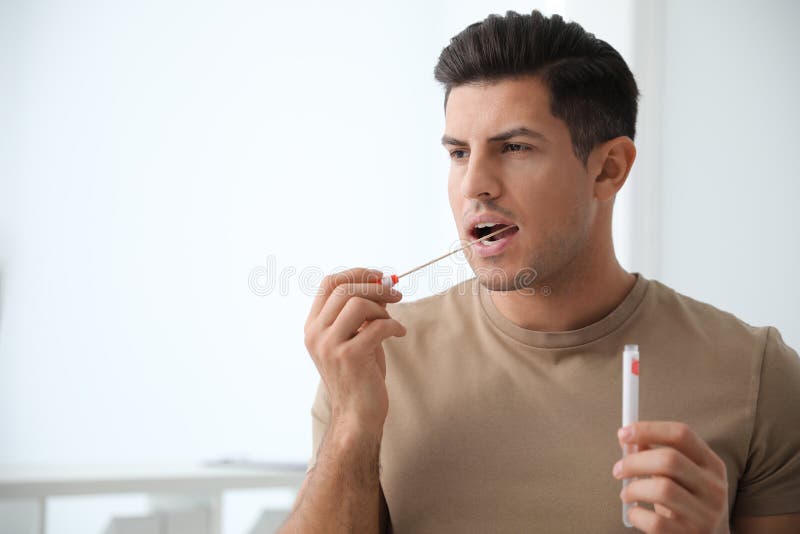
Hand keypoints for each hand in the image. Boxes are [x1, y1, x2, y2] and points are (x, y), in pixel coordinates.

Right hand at [304, 268, 405, 434]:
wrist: (357, 415)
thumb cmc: (359, 376)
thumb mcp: (355, 338)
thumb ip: (361, 312)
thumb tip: (381, 284)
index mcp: (313, 327)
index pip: (329, 284)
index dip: (356, 273)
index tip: (379, 277)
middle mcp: (316, 334)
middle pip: (344, 289)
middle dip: (375, 287)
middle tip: (397, 294)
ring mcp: (330, 346)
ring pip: (358, 303)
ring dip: (382, 308)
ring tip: (392, 322)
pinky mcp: (349, 356)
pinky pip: (377, 326)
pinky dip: (394, 325)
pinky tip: (400, 333)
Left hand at [612, 421, 729, 532]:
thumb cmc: (686, 503)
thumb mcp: (681, 477)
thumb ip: (658, 455)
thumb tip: (628, 438)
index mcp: (712, 465)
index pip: (681, 434)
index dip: (648, 429)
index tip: (622, 433)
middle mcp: (714, 488)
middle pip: (670, 460)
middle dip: (635, 461)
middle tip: (618, 469)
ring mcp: (706, 515)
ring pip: (662, 490)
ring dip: (633, 489)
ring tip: (627, 494)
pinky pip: (655, 521)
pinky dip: (636, 514)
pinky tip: (636, 514)